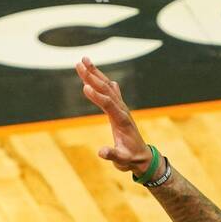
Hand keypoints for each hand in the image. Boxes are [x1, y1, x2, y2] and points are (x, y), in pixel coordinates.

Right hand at [75, 57, 154, 175]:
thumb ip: (112, 155)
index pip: (108, 104)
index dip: (96, 96)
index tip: (84, 87)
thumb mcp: (121, 160)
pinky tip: (100, 76)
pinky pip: (110, 91)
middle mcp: (122, 110)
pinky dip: (103, 82)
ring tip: (84, 61)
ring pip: (107, 86)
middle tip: (79, 63)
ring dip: (95, 73)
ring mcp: (121, 108)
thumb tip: (101, 152)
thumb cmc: (130, 159)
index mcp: (121, 120)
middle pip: (106, 89)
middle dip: (92, 76)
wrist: (142, 157)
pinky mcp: (119, 110)